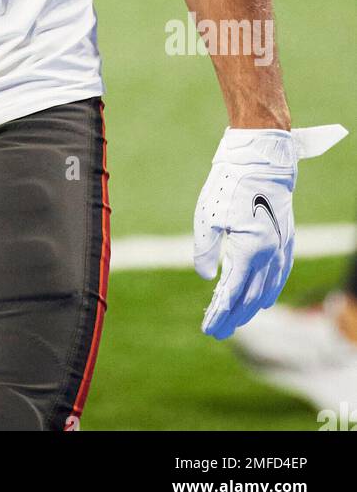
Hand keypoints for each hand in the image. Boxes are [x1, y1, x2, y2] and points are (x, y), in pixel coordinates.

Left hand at [193, 124, 346, 338]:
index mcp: (250, 250)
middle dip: (234, 317)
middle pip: (252, 298)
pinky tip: (265, 299)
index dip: (220, 313)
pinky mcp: (286, 239)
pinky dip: (271, 291)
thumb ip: (206, 250)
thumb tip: (207, 277)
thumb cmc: (230, 185)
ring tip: (236, 319)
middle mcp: (270, 255)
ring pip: (269, 289)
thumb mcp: (208, 217)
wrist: (261, 159)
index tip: (208, 328)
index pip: (233, 293)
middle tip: (218, 331)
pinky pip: (280, 275)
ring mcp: (282, 248)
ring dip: (252, 307)